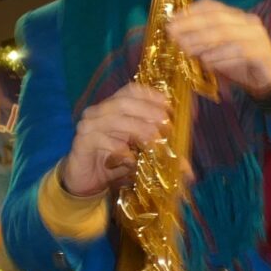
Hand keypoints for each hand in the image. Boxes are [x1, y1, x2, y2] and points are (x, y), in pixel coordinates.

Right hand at [58, 82, 171, 197]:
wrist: (86, 181)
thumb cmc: (115, 162)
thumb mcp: (140, 155)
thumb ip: (161, 156)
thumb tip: (189, 172)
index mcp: (114, 106)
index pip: (132, 90)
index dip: (153, 96)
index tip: (172, 108)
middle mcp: (99, 111)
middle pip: (124, 101)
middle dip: (148, 111)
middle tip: (166, 126)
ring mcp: (88, 126)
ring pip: (114, 119)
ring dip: (137, 129)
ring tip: (154, 142)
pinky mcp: (81, 142)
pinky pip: (102, 140)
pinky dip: (120, 149)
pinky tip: (131, 159)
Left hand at [164, 0, 270, 96]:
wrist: (268, 79)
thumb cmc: (239, 63)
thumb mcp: (216, 51)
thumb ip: (201, 42)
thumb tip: (177, 37)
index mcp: (236, 17)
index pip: (212, 7)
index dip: (190, 11)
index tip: (171, 19)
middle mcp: (247, 22)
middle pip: (216, 18)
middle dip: (192, 25)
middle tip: (173, 33)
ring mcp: (257, 36)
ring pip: (226, 33)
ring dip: (203, 41)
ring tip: (185, 48)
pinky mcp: (262, 52)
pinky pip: (240, 52)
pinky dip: (221, 56)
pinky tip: (206, 62)